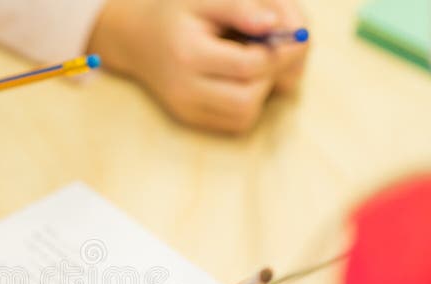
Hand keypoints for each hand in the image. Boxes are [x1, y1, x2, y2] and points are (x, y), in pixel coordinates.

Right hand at [89, 0, 308, 132]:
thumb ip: (241, 7)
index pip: (248, 66)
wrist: (137, 38)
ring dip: (262, 92)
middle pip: (246, 100)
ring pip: (243, 117)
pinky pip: (233, 122)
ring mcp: (186, 109)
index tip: (295, 37)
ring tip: (257, 63)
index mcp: (188, 54)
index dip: (281, 53)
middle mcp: (184, 89)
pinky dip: (249, 101)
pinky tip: (243, 78)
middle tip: (277, 52)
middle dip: (272, 77)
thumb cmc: (178, 12)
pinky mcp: (190, 118)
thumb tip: (275, 25)